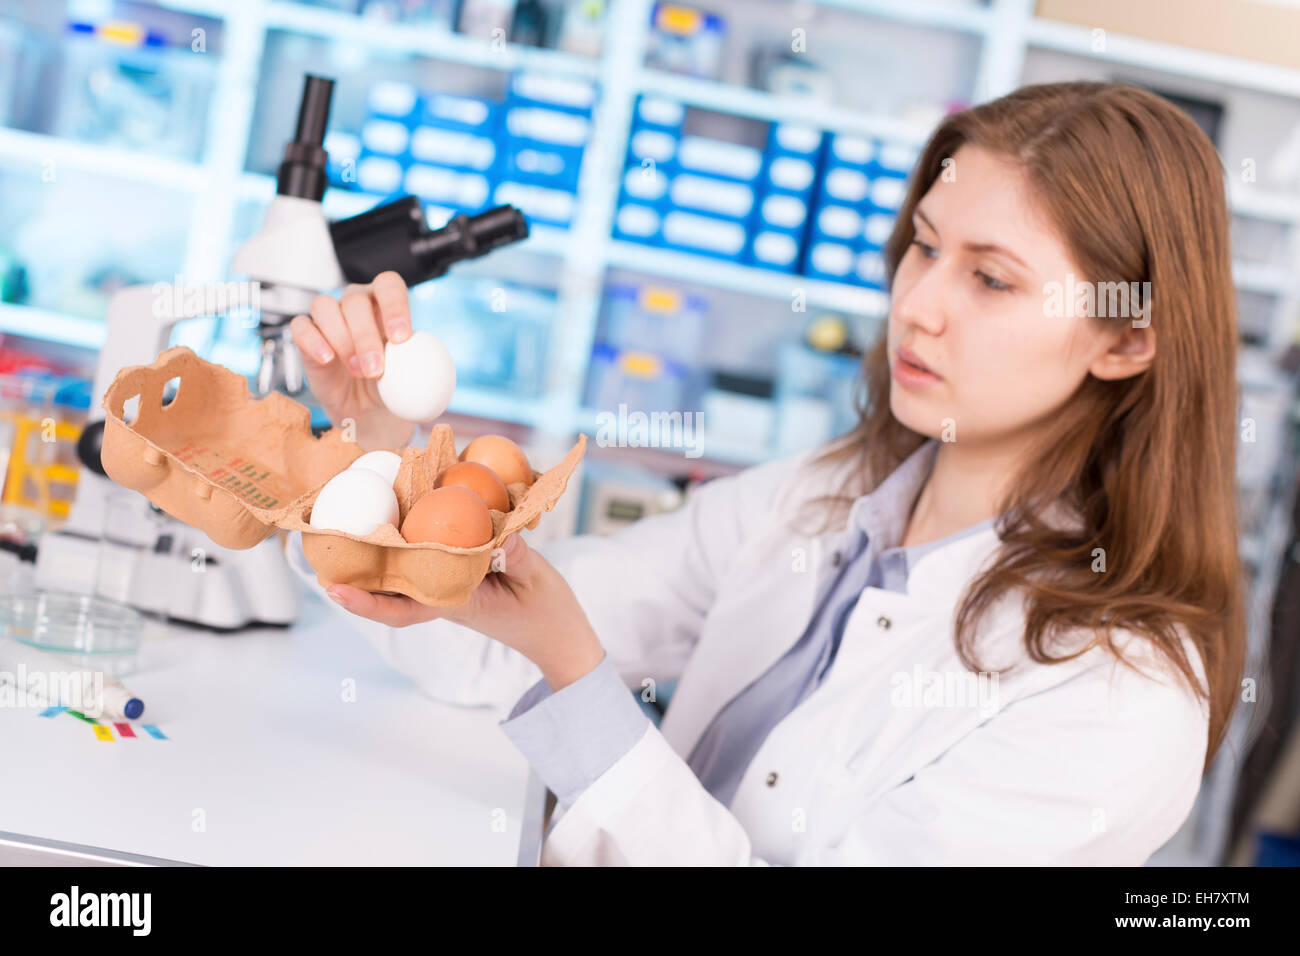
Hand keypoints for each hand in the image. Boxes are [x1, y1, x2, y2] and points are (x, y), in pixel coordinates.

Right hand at [289, 270, 415, 450]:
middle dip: (366, 335)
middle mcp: (355, 303)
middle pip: (356, 300)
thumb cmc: (392, 386)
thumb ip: (422, 368)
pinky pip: (300, 326)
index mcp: (385, 303)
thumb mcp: (413, 377)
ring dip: (342, 339)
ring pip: (325, 307)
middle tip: (375, 369)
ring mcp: (328, 316)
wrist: (367, 409)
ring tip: (357, 371)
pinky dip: (312, 341)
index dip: (394, 306)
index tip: (400, 338)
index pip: (389, 286)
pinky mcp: (305, 335)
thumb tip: (437, 373)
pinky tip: (327, 359)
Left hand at [324, 534, 605, 691]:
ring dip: (371, 553)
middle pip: (389, 588)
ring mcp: (447, 585)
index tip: (336, 592)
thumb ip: (519, 558)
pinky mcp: (456, 574)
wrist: (555, 632)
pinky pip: (423, 557)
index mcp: (458, 604)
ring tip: (339, 525)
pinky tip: (393, 514)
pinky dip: (405, 539)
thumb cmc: (546, 613)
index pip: (406, 608)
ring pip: (401, 573)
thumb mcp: (539, 582)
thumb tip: (501, 534)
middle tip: (319, 545)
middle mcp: (443, 595)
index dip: (370, 602)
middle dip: (354, 571)